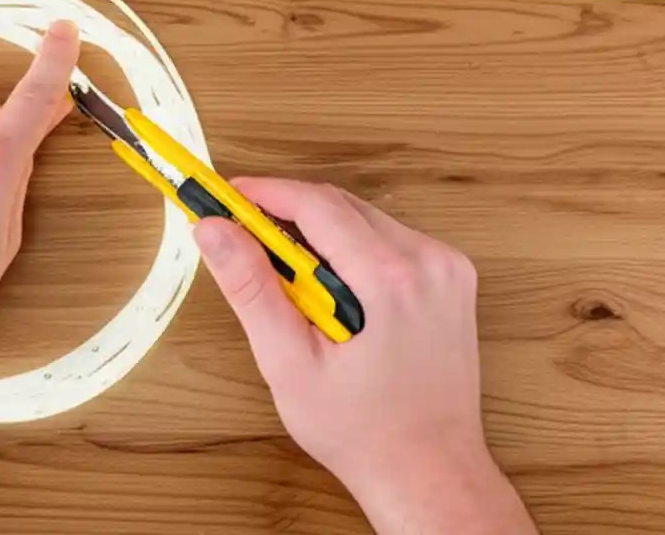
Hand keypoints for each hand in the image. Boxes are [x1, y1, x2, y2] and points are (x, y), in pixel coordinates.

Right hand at [194, 178, 535, 533]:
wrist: (428, 471)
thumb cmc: (362, 431)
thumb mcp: (288, 363)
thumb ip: (250, 288)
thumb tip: (213, 231)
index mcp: (391, 279)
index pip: (316, 204)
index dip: (264, 193)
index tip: (224, 197)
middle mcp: (429, 262)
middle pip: (341, 205)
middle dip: (285, 213)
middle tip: (239, 235)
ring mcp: (447, 269)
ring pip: (365, 219)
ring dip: (319, 233)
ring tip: (284, 278)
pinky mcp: (452, 279)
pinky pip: (390, 240)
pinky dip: (351, 250)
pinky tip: (329, 290)